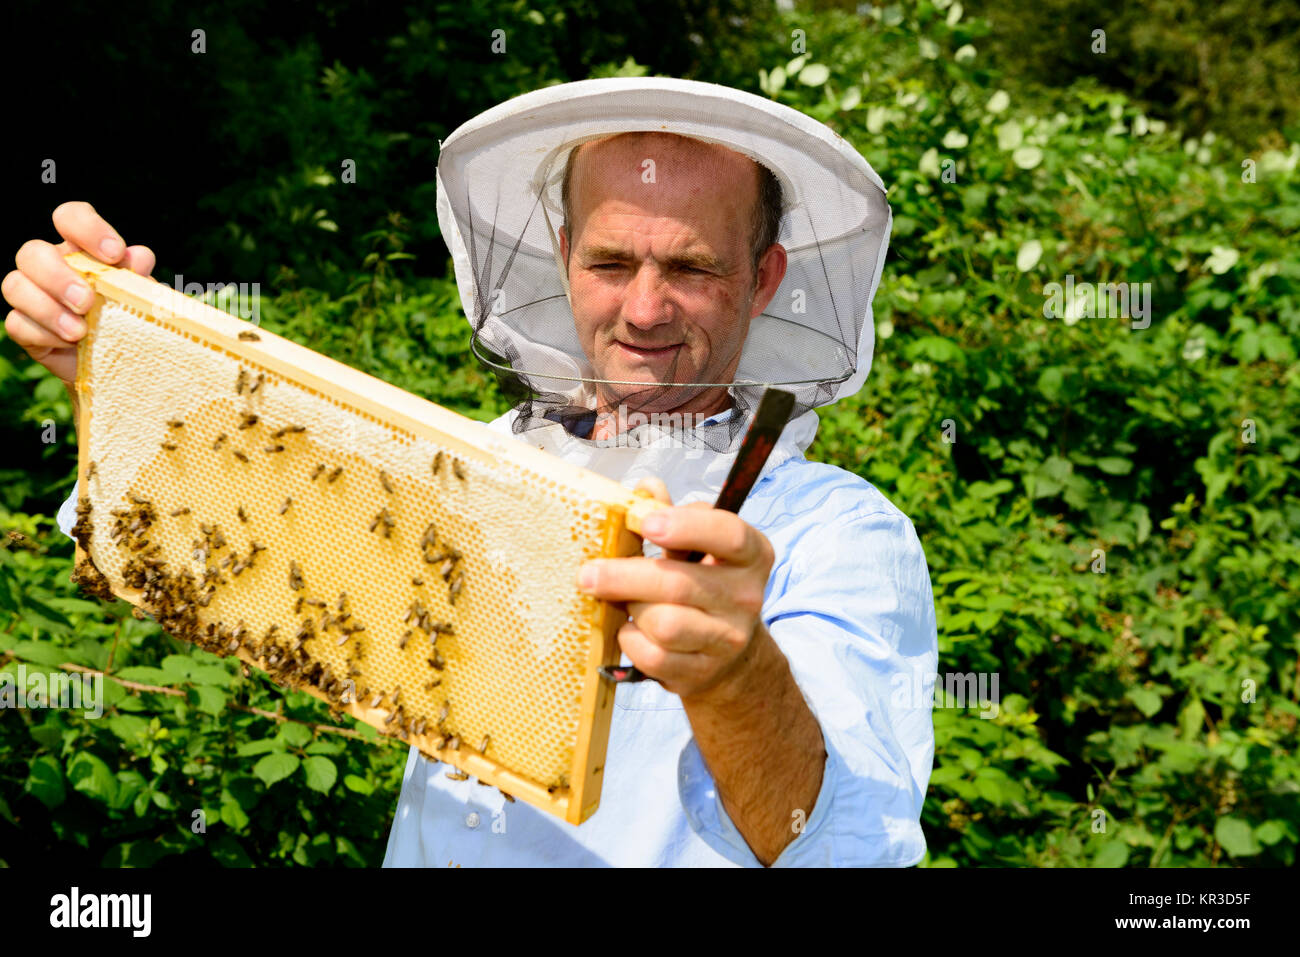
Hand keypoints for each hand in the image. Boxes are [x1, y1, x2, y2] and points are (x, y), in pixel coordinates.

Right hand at [3, 202, 155, 384]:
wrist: (122, 361)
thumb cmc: (132, 319)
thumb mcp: (141, 299)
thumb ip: (138, 278)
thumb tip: (139, 256)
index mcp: (80, 250)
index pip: (70, 217)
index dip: (87, 227)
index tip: (114, 254)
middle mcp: (51, 266)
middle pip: (32, 252)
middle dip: (58, 276)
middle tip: (87, 301)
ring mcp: (33, 296)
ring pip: (14, 285)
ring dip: (47, 308)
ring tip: (80, 331)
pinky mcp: (26, 328)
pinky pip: (16, 323)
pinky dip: (43, 333)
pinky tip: (70, 343)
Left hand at [579, 477, 775, 699]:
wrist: (729, 655)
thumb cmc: (703, 584)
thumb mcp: (696, 546)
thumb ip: (669, 515)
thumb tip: (646, 488)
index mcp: (751, 554)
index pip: (729, 535)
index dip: (686, 526)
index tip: (646, 523)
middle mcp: (747, 596)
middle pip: (678, 584)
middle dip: (624, 577)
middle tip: (588, 573)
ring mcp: (727, 639)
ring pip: (663, 624)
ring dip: (631, 610)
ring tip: (623, 602)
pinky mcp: (703, 672)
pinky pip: (652, 656)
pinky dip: (631, 641)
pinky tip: (631, 630)